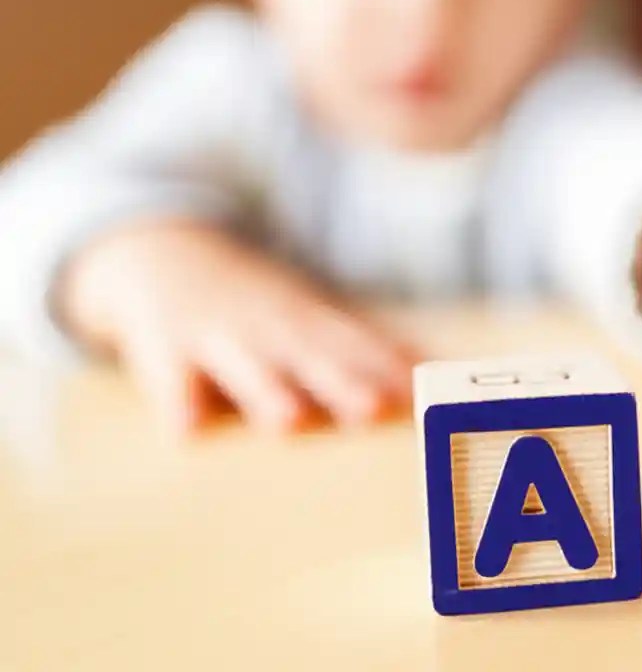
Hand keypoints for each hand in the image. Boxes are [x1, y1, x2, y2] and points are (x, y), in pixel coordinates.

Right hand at [62, 223, 416, 430]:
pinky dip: (178, 402)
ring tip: (289, 421)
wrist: (164, 252)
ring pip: (246, 370)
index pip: (361, 348)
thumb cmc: (258, 311)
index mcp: (314, 327)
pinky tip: (188, 428)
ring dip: (267, 393)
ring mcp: (220, 339)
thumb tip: (436, 365)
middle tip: (373, 408)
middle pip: (313, 359)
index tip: (427, 394)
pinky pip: (172, 380)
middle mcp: (274, 332)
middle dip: (343, 384)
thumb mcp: (313, 316)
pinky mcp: (166, 351)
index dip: (393, 371)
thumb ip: (368, 347)